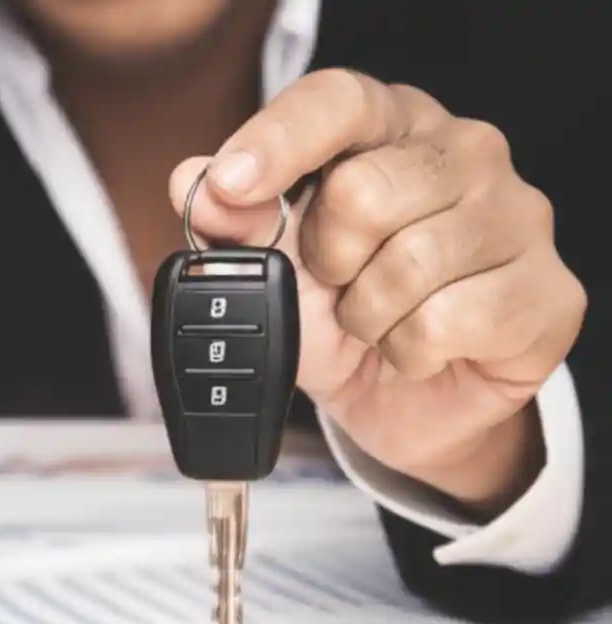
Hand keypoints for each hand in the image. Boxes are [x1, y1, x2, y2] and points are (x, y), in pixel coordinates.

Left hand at [168, 69, 586, 517]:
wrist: (403, 401)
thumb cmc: (342, 314)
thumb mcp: (269, 269)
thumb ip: (229, 221)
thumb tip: (194, 181)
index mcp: (390, 126)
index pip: (339, 101)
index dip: (279, 140)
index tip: (230, 184)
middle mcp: (464, 153)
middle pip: (363, 191)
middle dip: (326, 260)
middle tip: (336, 281)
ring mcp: (518, 217)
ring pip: (409, 264)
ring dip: (366, 315)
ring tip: (375, 318)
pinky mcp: (549, 291)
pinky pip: (447, 322)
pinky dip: (407, 350)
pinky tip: (417, 346)